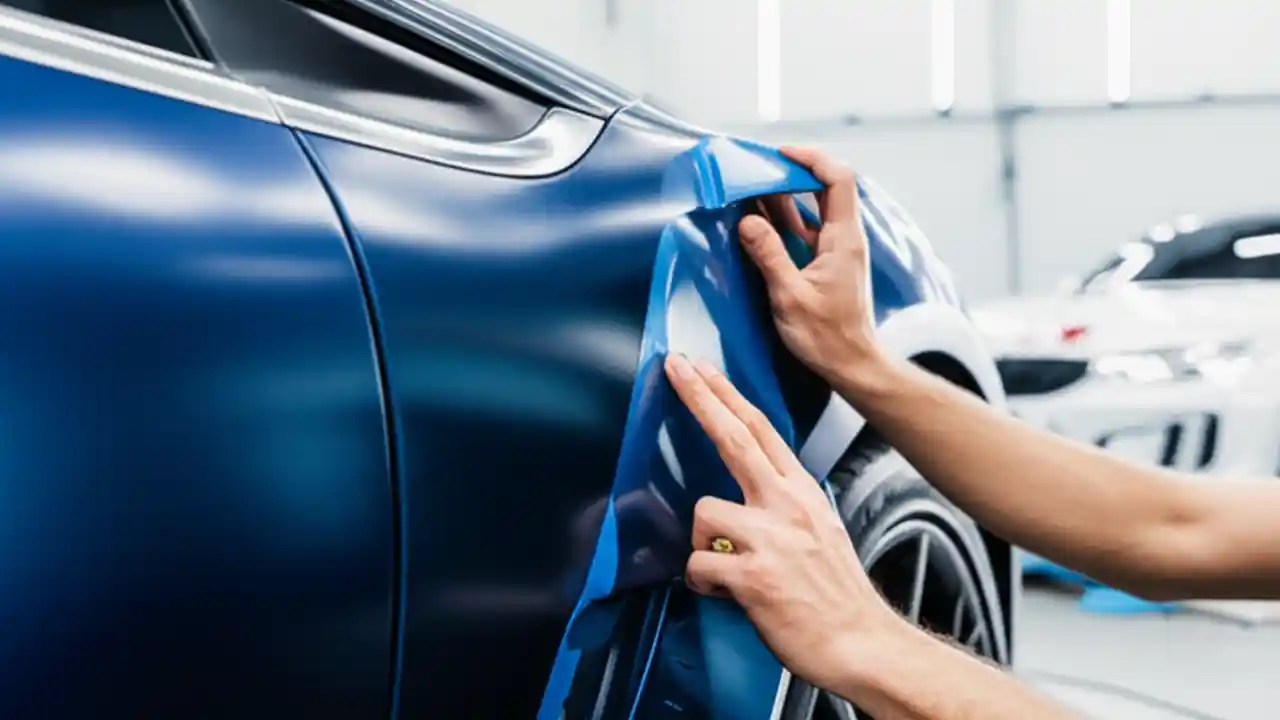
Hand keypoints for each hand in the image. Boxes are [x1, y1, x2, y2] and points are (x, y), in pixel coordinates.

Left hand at [664, 354, 901, 692]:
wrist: (862, 643)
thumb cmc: (836, 595)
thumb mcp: (819, 529)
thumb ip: (784, 505)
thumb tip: (747, 494)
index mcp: (802, 492)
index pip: (759, 430)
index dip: (726, 395)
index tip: (702, 368)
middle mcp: (788, 506)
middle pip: (734, 438)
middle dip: (701, 396)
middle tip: (675, 366)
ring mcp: (771, 538)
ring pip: (703, 514)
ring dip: (703, 545)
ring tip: (728, 571)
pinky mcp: (754, 576)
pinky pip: (698, 565)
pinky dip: (704, 583)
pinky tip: (727, 593)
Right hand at [743, 147, 878, 383]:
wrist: (852, 365)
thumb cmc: (826, 336)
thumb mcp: (790, 295)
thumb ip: (769, 255)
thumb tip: (747, 220)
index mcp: (843, 239)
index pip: (837, 179)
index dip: (811, 159)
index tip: (779, 154)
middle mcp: (844, 238)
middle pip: (823, 188)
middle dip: (790, 174)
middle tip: (757, 169)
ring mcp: (836, 251)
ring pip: (811, 210)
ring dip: (782, 198)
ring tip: (749, 190)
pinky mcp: (825, 264)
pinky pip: (804, 231)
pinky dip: (782, 222)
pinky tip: (757, 222)